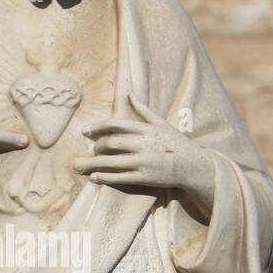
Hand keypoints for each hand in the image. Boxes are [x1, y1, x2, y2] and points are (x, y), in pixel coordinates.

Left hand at [75, 94, 214, 211]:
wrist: (192, 166)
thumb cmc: (176, 144)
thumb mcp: (161, 123)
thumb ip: (143, 109)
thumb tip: (129, 93)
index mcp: (145, 129)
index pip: (114, 124)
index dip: (96, 127)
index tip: (85, 131)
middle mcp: (141, 144)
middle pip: (108, 143)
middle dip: (96, 147)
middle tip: (92, 151)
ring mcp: (142, 162)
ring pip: (110, 162)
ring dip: (92, 164)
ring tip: (80, 166)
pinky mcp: (143, 178)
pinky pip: (119, 178)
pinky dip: (104, 178)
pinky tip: (94, 178)